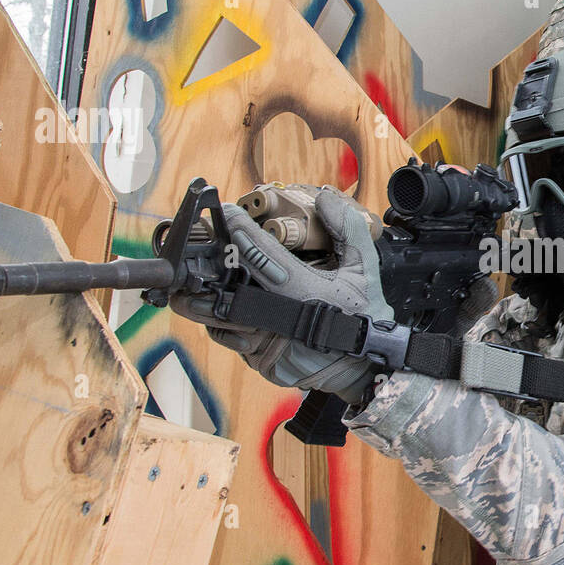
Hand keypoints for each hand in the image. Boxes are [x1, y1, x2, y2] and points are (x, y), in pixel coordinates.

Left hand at [170, 188, 391, 402]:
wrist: (363, 366)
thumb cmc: (363, 317)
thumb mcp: (365, 269)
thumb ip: (347, 230)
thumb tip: (323, 198)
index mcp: (305, 291)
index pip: (262, 255)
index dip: (241, 232)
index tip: (228, 214)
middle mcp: (281, 318)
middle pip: (232, 284)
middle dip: (214, 261)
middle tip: (203, 243)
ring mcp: (267, 342)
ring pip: (223, 316)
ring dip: (208, 295)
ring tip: (198, 278)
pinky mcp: (259, 360)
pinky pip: (231, 338)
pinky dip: (223, 321)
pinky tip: (220, 306)